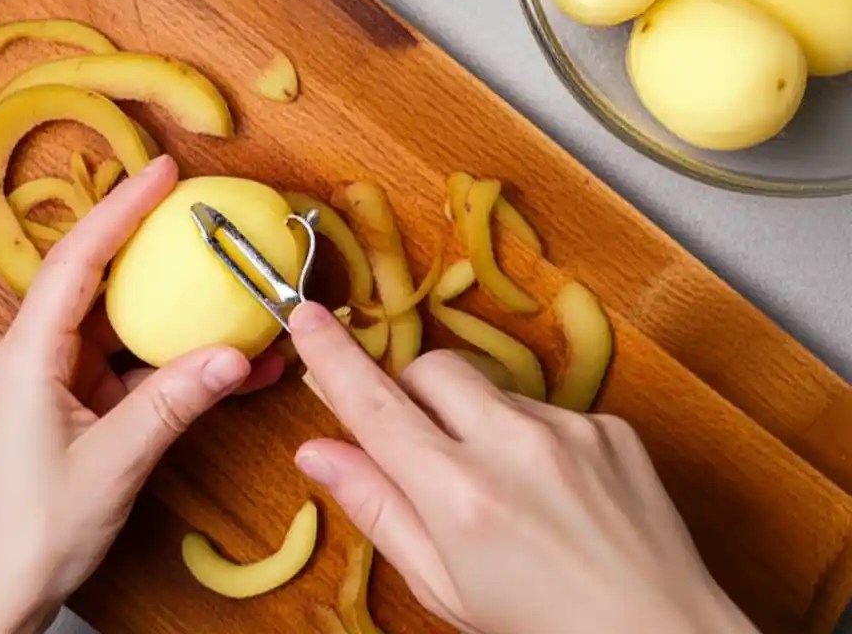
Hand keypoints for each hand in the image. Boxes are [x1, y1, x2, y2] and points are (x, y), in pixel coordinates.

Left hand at [0, 156, 283, 633]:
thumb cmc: (27, 533)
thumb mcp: (114, 463)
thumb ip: (173, 403)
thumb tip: (231, 355)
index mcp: (26, 355)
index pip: (77, 260)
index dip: (120, 209)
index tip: (161, 171)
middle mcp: (30, 358)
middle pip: (94, 281)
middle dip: (147, 246)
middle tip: (197, 215)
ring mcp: (47, 385)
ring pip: (114, 329)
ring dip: (170, 318)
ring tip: (227, 293)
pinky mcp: (64, 411)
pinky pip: (120, 370)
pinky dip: (165, 367)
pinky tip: (216, 369)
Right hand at [288, 302, 756, 633]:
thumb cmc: (539, 629)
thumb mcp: (442, 587)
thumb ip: (378, 511)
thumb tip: (316, 453)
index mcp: (459, 497)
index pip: (375, 407)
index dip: (333, 358)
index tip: (306, 316)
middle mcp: (513, 447)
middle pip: (431, 368)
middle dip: (410, 392)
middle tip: (417, 446)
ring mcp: (570, 429)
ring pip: (489, 388)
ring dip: (473, 419)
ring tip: (501, 491)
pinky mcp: (611, 426)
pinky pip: (544, 407)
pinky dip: (528, 437)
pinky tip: (550, 493)